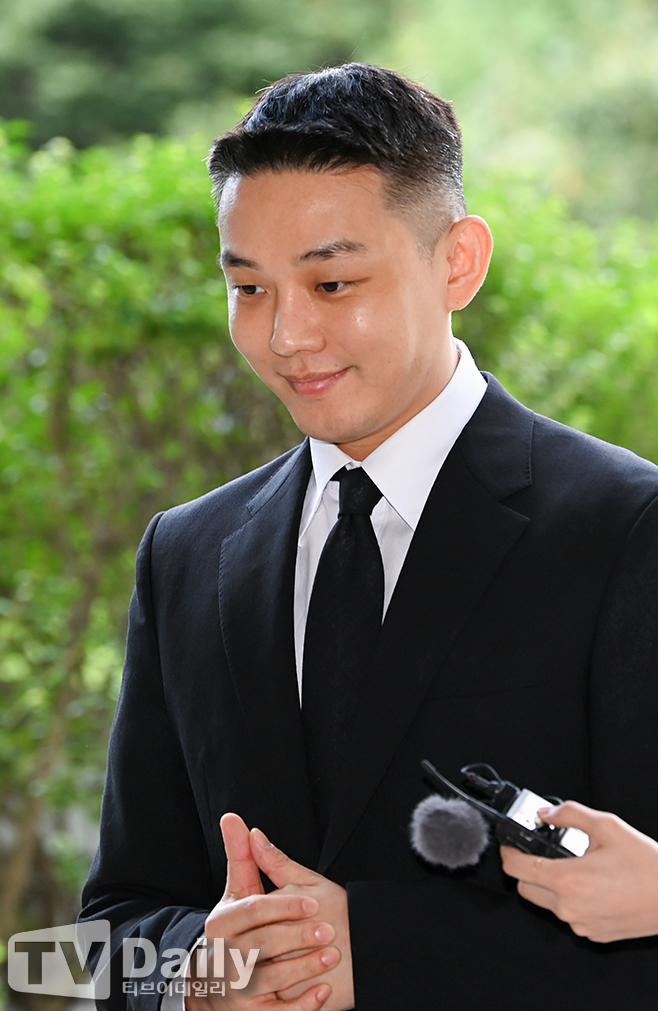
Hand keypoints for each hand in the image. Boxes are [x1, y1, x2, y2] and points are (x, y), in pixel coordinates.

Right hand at [186, 813, 337, 1010]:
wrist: (215, 984)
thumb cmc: (236, 929)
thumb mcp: (238, 894)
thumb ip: (242, 859)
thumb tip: (234, 819)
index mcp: (222, 923)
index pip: (254, 911)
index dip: (284, 905)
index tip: (313, 902)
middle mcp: (224, 956)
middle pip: (264, 943)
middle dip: (298, 937)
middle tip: (328, 931)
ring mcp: (235, 989)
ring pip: (272, 979)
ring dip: (305, 968)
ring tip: (331, 955)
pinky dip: (303, 1005)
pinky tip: (323, 991)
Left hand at [500, 800, 657, 941]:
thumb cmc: (647, 866)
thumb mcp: (607, 826)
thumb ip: (570, 814)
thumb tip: (545, 813)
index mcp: (567, 880)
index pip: (515, 869)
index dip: (508, 852)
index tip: (511, 844)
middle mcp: (569, 907)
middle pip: (525, 888)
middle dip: (528, 869)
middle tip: (544, 852)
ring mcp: (581, 924)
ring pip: (547, 903)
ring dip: (550, 885)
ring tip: (577, 867)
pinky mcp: (593, 933)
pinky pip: (569, 916)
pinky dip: (571, 901)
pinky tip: (592, 886)